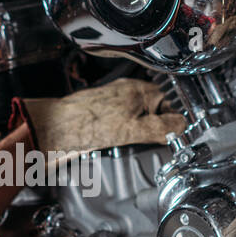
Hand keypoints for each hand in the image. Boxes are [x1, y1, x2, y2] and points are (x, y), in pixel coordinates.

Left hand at [19, 79, 185, 152]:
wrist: (54, 128)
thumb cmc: (87, 123)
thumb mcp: (134, 129)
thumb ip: (161, 128)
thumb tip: (181, 127)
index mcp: (138, 90)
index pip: (169, 103)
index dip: (171, 122)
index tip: (172, 136)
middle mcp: (127, 94)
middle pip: (153, 113)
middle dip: (155, 130)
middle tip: (150, 143)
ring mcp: (114, 105)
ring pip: (137, 122)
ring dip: (139, 136)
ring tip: (130, 145)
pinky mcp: (102, 117)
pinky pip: (123, 127)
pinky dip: (124, 138)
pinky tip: (116, 146)